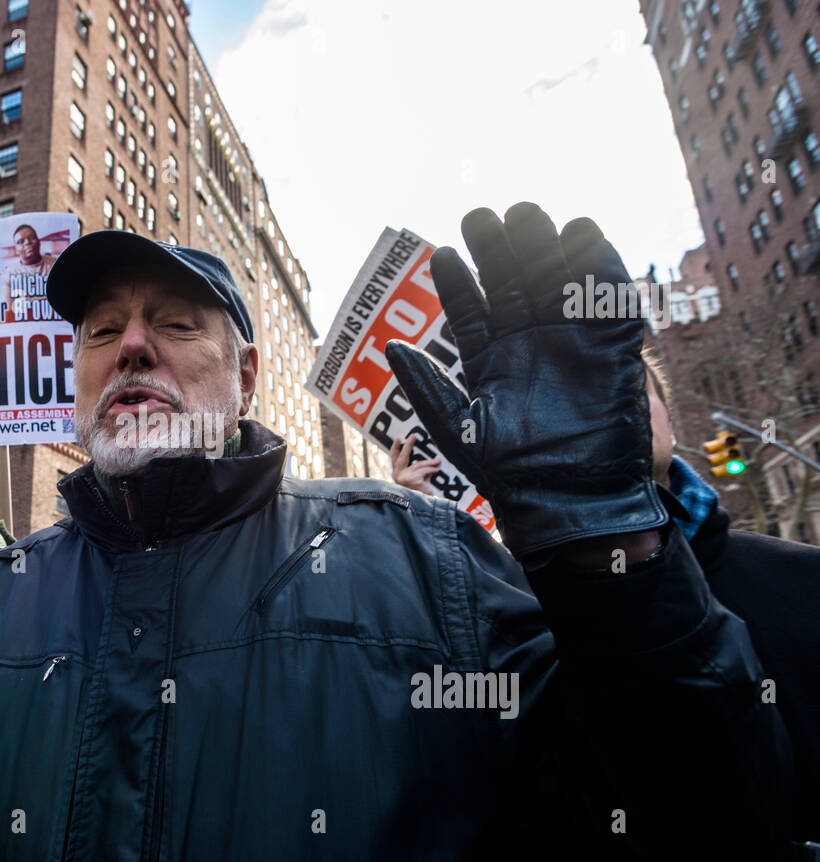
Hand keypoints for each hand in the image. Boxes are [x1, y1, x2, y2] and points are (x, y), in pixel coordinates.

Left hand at [384, 203, 665, 559]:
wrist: (571, 503)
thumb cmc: (510, 474)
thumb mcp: (459, 427)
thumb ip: (427, 387)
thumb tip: (390, 347)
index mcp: (491, 358)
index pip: (472, 307)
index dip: (459, 281)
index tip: (443, 255)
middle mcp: (530, 343)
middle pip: (514, 281)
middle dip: (500, 248)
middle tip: (483, 216)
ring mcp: (573, 341)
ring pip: (558, 279)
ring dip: (545, 247)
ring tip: (526, 216)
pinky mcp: (614, 347)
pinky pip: (610, 298)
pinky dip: (602, 266)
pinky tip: (584, 234)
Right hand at [389, 434, 439, 495]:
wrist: (417, 509)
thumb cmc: (416, 496)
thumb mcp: (411, 483)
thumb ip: (412, 473)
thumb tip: (421, 462)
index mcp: (396, 476)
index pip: (394, 459)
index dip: (395, 448)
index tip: (398, 439)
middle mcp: (397, 476)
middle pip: (403, 457)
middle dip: (408, 445)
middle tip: (413, 435)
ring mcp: (404, 478)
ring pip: (418, 465)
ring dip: (430, 462)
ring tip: (438, 460)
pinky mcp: (412, 480)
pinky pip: (424, 471)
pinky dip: (432, 469)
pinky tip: (437, 469)